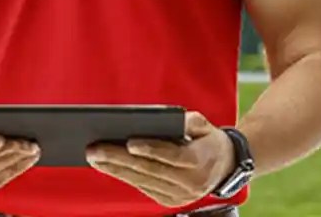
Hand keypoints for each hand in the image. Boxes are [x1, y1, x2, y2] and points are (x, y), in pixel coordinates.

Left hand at [86, 111, 235, 208]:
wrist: (225, 168)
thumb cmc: (209, 141)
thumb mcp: (205, 126)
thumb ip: (189, 121)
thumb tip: (167, 119)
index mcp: (201, 161)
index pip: (172, 155)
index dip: (150, 149)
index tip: (129, 142)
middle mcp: (190, 182)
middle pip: (149, 169)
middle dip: (119, 159)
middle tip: (95, 149)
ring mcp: (179, 195)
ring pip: (142, 181)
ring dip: (115, 169)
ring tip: (94, 157)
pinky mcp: (170, 201)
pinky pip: (143, 188)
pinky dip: (125, 176)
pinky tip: (108, 166)